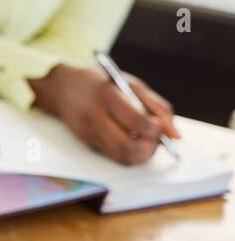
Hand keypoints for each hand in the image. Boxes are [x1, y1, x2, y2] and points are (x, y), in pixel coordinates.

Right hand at [30, 63, 179, 164]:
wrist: (65, 87)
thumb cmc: (103, 83)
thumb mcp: (132, 84)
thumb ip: (158, 107)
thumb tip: (175, 136)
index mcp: (109, 96)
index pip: (138, 123)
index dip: (156, 129)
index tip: (158, 124)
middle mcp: (96, 117)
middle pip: (129, 147)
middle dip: (150, 148)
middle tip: (154, 138)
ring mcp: (90, 131)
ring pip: (123, 157)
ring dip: (142, 155)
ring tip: (146, 142)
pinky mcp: (88, 141)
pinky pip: (115, 156)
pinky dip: (131, 154)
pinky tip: (133, 142)